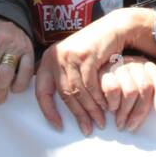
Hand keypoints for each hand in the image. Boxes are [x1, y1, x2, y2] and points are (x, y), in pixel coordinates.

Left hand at [35, 12, 132, 134]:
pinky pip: (90, 84)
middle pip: (64, 94)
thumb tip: (60, 105)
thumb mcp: (73, 60)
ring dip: (90, 110)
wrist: (114, 28)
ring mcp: (70, 55)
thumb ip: (65, 77)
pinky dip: (98, 98)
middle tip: (88, 128)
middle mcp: (56, 57)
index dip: (48, 111)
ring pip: (78, 91)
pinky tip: (105, 106)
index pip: (41, 91)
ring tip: (99, 121)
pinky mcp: (86, 56)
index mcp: (48, 60)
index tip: (58, 126)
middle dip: (78, 114)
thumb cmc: (94, 48)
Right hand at [100, 55, 155, 131]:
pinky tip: (110, 109)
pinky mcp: (104, 72)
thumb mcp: (139, 91)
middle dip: (139, 112)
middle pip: (145, 87)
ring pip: (130, 91)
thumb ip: (149, 99)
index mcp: (147, 67)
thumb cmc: (123, 88)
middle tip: (131, 127)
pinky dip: (113, 103)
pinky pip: (113, 89)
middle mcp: (135, 64)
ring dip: (125, 112)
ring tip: (120, 122)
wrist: (97, 76)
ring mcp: (120, 67)